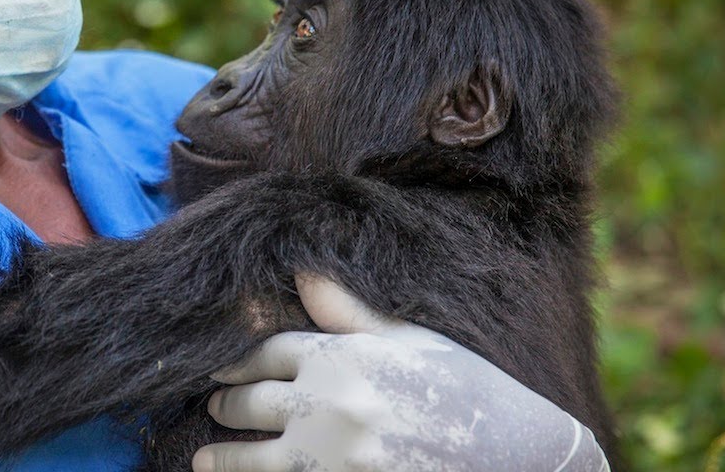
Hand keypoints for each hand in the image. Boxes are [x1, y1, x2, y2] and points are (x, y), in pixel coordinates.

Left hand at [192, 275, 609, 471]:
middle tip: (214, 405)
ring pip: (256, 456)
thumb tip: (304, 271)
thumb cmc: (467, 391)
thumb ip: (350, 313)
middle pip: (254, 400)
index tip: (222, 368)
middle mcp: (330, 403)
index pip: (269, 352)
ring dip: (225, 456)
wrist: (518, 456)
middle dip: (227, 403)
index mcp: (343, 356)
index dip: (240, 360)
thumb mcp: (411, 340)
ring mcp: (333, 455)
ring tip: (206, 458)